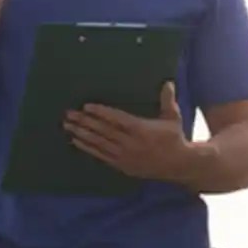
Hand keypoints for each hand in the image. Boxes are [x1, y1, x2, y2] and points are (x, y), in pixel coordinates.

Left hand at [64, 82, 194, 182]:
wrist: (179, 166)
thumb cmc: (174, 138)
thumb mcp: (173, 117)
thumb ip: (167, 100)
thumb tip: (168, 82)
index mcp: (141, 129)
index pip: (116, 119)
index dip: (101, 112)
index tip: (86, 106)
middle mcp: (130, 143)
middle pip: (103, 131)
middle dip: (85, 122)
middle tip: (69, 114)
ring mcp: (125, 156)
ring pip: (99, 143)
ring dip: (82, 134)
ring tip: (68, 126)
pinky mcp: (122, 166)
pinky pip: (101, 156)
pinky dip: (87, 148)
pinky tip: (76, 141)